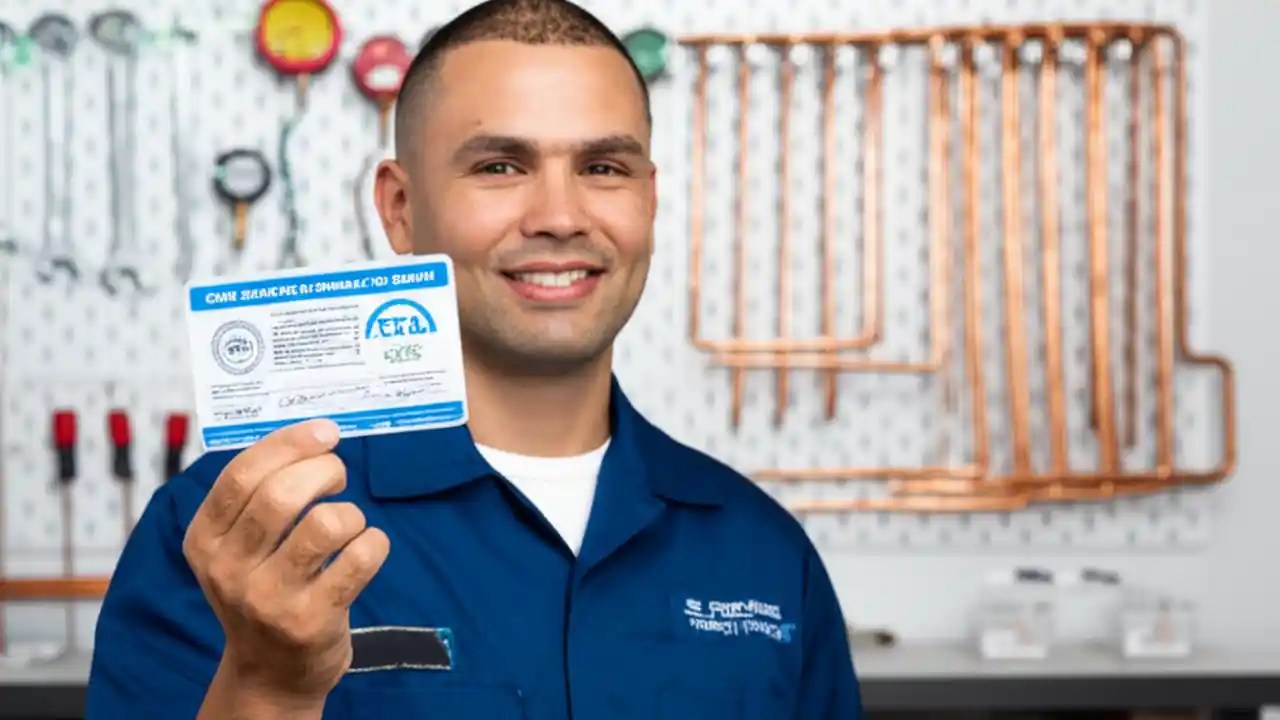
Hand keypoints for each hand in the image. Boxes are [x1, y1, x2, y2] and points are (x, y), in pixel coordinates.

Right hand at [183, 419, 389, 707]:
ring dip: (350, 512)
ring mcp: (269, 599)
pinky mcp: (312, 621)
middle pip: (282, 495)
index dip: (289, 444)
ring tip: (348, 523)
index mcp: (204, 540)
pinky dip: (374, 541)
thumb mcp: (238, 547)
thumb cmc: (265, 589)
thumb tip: (313, 434)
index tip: (325, 433)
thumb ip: (257, 495)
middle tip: (338, 476)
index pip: (240, 475)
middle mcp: (229, 570)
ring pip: (326, 524)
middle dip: (324, 470)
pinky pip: (360, 558)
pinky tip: (366, 548)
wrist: (271, 672)